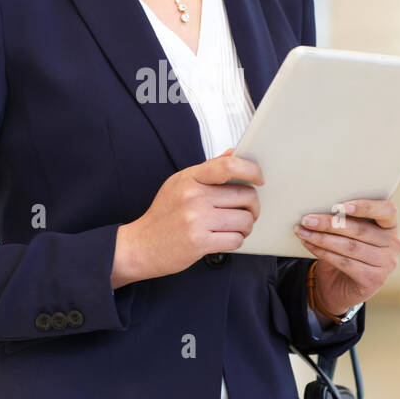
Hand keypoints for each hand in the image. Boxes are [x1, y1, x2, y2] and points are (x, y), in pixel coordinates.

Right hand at [113, 147, 262, 284]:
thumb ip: (208, 170)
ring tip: (235, 228)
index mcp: (190, 178)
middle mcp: (193, 196)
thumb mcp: (179, 184)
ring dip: (246, 227)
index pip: (228, 165)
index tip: (259, 178)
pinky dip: (236, 241)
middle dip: (253, 207)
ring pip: (244, 220)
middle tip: (247, 212)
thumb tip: (233, 153)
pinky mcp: (200, 242)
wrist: (140, 246)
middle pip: (245, 195)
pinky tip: (225, 239)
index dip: (251, 170)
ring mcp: (196, 219)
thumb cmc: (163, 216)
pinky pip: (236, 239)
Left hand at [294, 199, 399, 317]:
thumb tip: (318, 207)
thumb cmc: (345, 252)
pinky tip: (309, 245)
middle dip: (330, 223)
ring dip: (322, 238)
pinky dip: (323, 252)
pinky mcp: (374, 280)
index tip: (341, 206)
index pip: (387, 210)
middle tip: (308, 219)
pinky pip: (345, 262)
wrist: (341, 287)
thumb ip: (344, 219)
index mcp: (390, 225)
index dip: (366, 207)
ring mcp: (386, 264)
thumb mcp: (348, 233)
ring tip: (303, 232)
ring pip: (350, 246)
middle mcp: (394, 244)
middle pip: (361, 229)